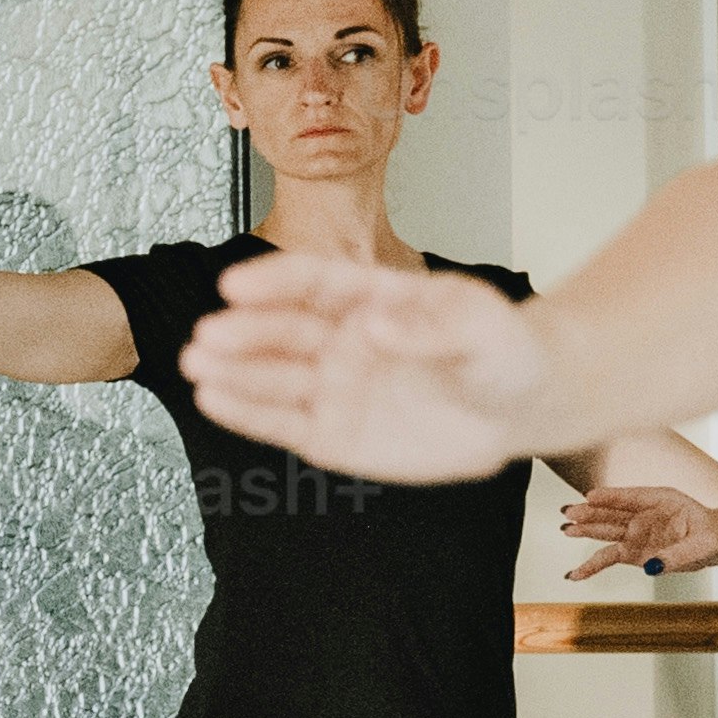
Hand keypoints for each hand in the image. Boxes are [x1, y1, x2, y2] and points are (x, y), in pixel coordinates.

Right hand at [179, 254, 560, 484]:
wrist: (520, 408)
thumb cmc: (503, 355)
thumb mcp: (486, 328)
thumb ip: (435, 326)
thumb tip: (375, 325)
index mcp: (369, 298)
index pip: (312, 283)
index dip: (273, 282)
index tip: (237, 285)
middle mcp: (340, 340)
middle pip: (281, 332)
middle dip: (244, 333)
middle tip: (209, 336)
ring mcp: (334, 387)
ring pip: (273, 379)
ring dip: (233, 372)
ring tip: (197, 367)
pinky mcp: (333, 434)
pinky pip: (283, 424)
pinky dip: (247, 413)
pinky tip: (214, 400)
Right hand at [559, 485, 717, 579]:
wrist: (716, 543)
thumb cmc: (712, 536)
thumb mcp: (703, 545)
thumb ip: (677, 555)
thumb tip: (651, 567)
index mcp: (661, 501)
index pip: (632, 497)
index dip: (611, 497)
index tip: (591, 496)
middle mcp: (642, 515)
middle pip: (612, 513)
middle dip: (591, 513)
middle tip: (572, 513)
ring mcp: (635, 533)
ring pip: (605, 531)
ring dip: (585, 530)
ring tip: (567, 530)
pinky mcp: (632, 551)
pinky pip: (607, 557)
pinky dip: (591, 565)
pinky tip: (575, 573)